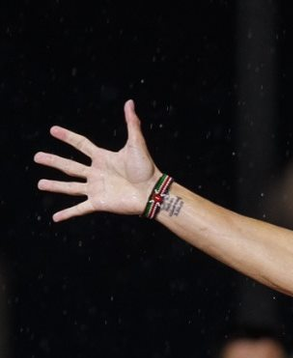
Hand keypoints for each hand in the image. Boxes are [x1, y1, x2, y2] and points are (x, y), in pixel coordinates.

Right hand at [35, 100, 160, 221]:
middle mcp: (96, 173)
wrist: (153, 191)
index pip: (81, 144)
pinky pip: (80, 209)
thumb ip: (132, 123)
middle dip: (53, 161)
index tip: (53, 130)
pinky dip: (68, 213)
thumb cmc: (147, 169)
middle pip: (70, 166)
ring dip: (55, 186)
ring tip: (40, 184)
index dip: (68, 137)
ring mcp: (96, 189)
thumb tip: (130, 102)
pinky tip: (56, 218)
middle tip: (36, 156)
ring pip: (70, 187)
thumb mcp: (137, 144)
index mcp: (103, 158)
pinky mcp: (99, 203)